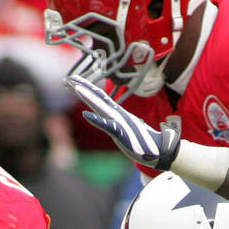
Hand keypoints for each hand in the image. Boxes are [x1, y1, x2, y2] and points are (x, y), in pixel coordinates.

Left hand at [66, 76, 180, 168]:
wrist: (159, 150)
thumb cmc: (145, 142)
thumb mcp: (130, 131)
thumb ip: (124, 126)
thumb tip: (122, 123)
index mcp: (118, 114)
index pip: (100, 99)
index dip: (88, 89)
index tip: (76, 82)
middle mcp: (117, 114)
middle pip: (97, 98)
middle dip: (83, 87)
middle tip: (69, 78)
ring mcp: (119, 122)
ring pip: (100, 106)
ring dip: (88, 97)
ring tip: (75, 88)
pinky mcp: (120, 132)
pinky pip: (106, 125)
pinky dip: (96, 119)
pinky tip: (86, 114)